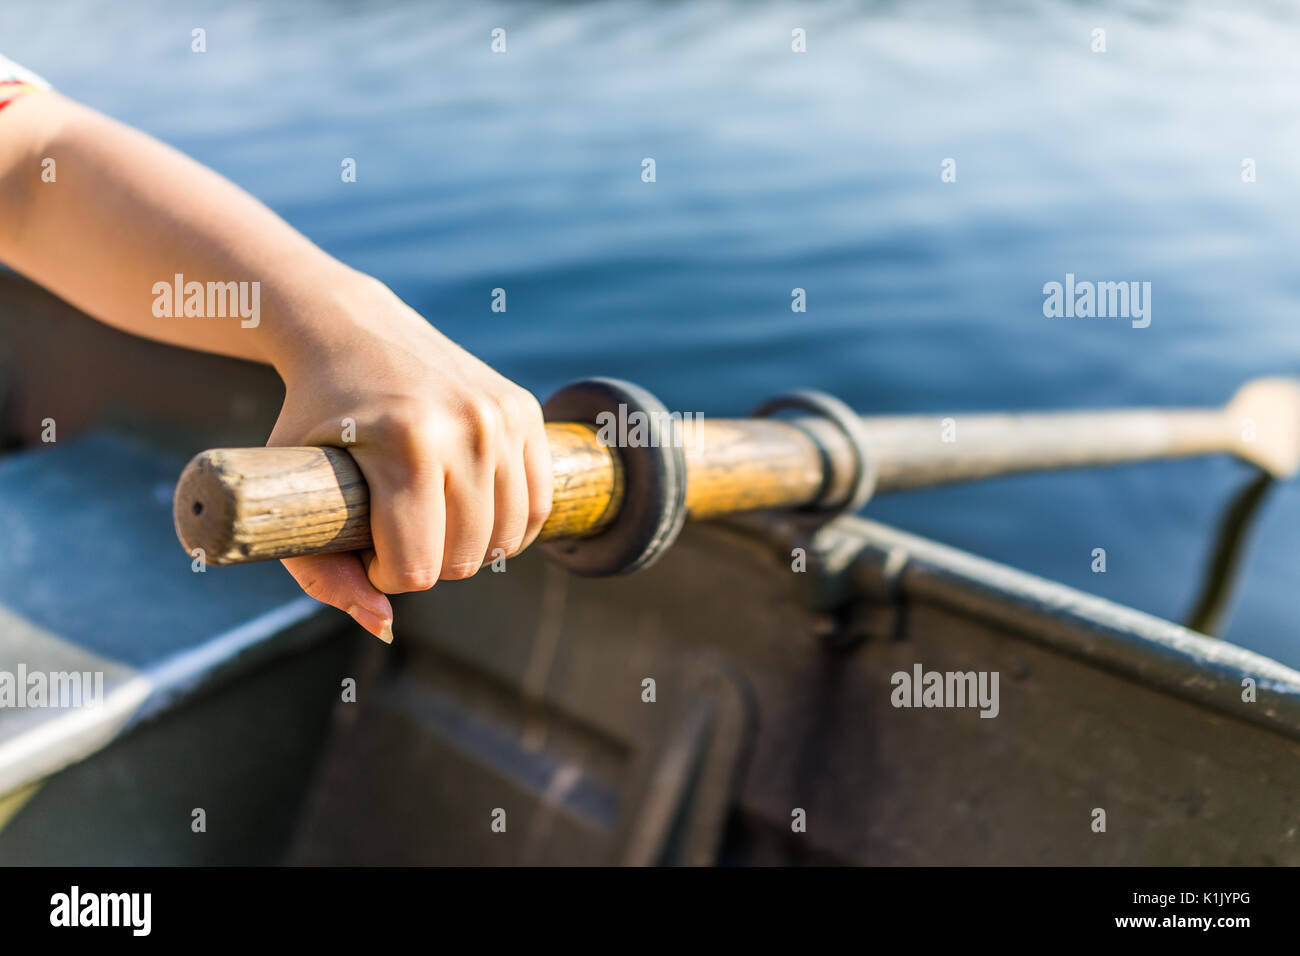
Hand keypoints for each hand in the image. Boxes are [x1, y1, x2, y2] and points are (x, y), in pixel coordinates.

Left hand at [265, 276, 552, 640]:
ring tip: (429, 520)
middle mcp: (465, 426)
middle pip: (465, 558)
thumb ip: (323, 573)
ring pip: (507, 539)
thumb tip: (384, 625)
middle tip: (393, 529)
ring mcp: (501, 415)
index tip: (363, 546)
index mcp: (404, 443)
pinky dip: (509, 527)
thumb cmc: (313, 421)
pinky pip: (538, 505)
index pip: (416, 567)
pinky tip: (472, 514)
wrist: (351, 332)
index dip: (384, 574)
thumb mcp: (291, 493)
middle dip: (426, 561)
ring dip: (468, 546)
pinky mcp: (525, 409)